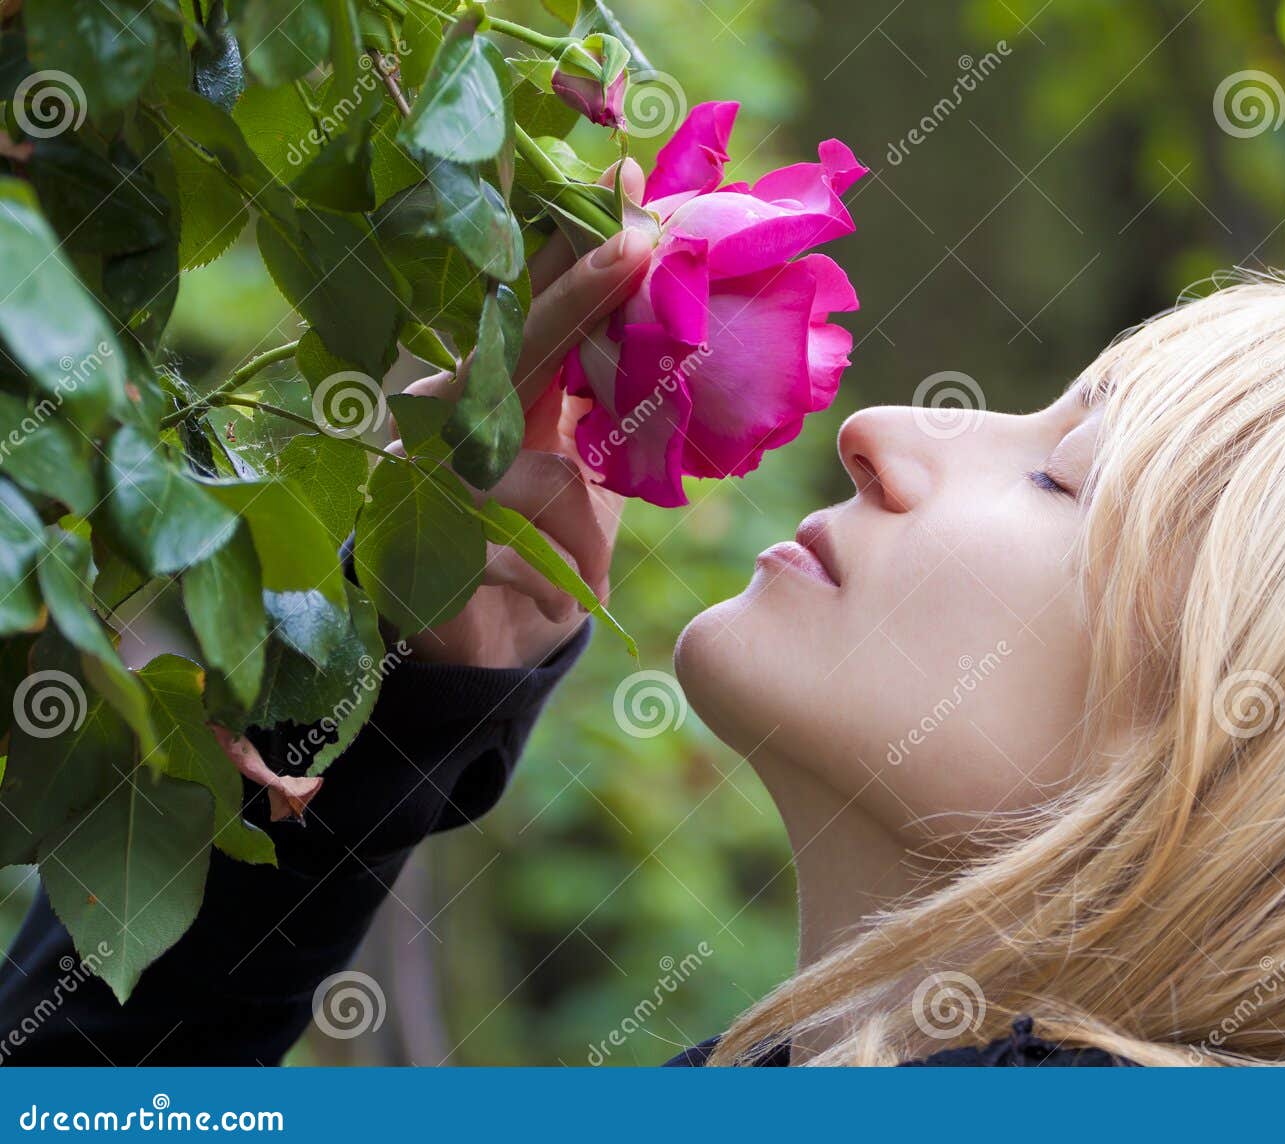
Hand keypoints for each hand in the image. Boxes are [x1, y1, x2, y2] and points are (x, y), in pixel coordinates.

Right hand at [392, 161, 650, 667]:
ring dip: (577, 526)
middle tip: (638, 241)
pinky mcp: (418, 546)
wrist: (494, 644)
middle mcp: (455, 414)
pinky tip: (555, 602)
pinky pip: (511, 553)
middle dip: (578, 294)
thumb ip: (621, 407)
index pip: (540, 303)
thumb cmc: (553, 543)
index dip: (576, 244)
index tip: (626, 180)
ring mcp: (428, 475)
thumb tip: (687, 329)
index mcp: (503, 389)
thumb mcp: (598, 469)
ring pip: (527, 466)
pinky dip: (549, 580)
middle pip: (516, 343)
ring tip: (588, 569)